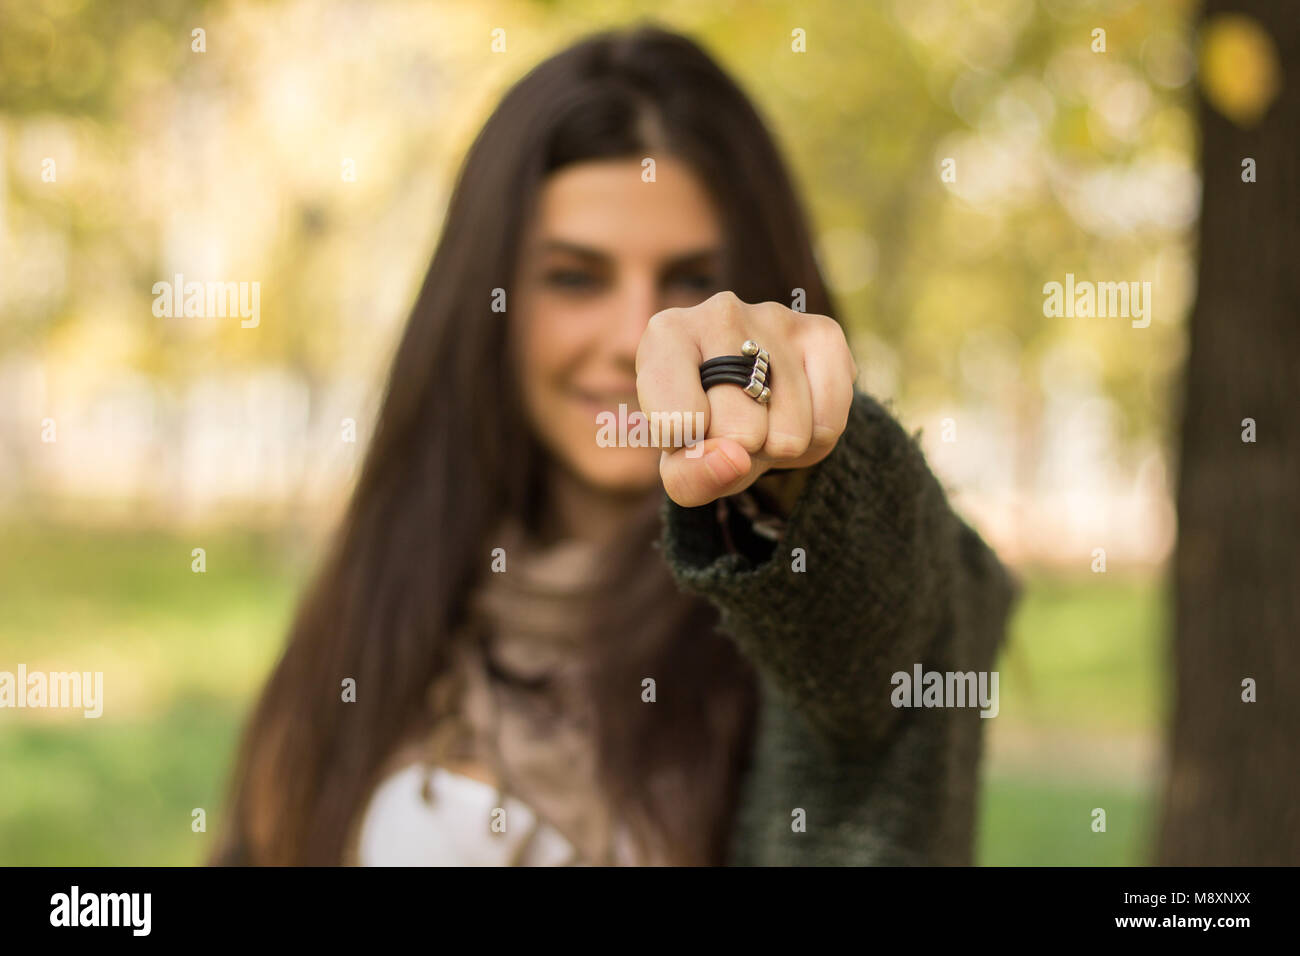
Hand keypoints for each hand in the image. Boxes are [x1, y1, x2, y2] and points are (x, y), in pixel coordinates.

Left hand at [635, 290, 856, 507]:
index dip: (688, 449)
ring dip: (779, 446)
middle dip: (740, 448)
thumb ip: (690, 477)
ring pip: (789, 433)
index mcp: (666, 335)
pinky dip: (816, 438)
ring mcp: (776, 318)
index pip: (677, 423)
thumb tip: (737, 458)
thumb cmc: (703, 429)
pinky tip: (797, 411)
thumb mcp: (682, 464)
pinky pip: (829, 423)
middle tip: (732, 425)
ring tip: (764, 418)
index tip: (687, 430)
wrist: (753, 399)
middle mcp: (719, 312)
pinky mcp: (823, 332)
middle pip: (738, 430)